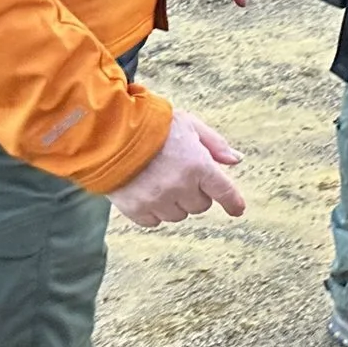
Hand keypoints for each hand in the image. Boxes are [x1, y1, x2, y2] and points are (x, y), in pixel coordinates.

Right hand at [109, 109, 245, 226]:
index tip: (237, 210)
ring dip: (174, 203)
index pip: (224, 192)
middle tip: (180, 175)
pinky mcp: (136, 209)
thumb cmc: (153, 125)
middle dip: (195, 193)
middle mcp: (180, 186)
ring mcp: (157, 200)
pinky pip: (154, 221)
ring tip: (160, 181)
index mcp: (198, 165)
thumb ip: (215, 144)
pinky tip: (146, 192)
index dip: (233, 202)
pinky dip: (153, 211)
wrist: (110, 133)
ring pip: (178, 215)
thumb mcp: (190, 124)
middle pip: (200, 206)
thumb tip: (236, 160)